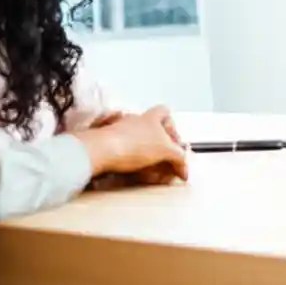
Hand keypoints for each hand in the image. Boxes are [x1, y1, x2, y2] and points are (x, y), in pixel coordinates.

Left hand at [74, 106, 188, 181]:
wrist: (102, 151)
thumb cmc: (134, 145)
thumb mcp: (166, 151)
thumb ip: (179, 158)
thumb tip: (183, 167)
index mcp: (151, 117)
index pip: (165, 112)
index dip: (173, 127)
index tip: (177, 145)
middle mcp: (135, 121)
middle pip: (153, 130)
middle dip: (160, 146)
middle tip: (166, 160)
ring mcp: (120, 131)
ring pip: (139, 141)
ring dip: (147, 155)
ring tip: (152, 171)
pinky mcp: (108, 143)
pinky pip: (125, 150)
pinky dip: (133, 161)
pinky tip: (136, 172)